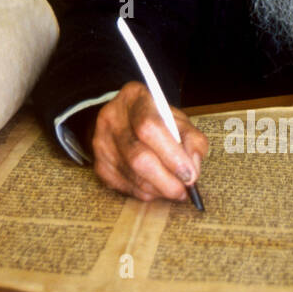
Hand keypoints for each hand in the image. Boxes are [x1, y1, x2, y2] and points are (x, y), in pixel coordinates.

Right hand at [91, 81, 209, 201]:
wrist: (124, 122)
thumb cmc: (157, 121)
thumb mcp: (179, 121)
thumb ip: (192, 140)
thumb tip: (192, 169)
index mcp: (134, 98)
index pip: (150, 127)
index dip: (172, 155)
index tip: (189, 174)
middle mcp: (112, 118)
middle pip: (138, 157)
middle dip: (166, 180)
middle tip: (184, 191)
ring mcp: (101, 143)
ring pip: (133, 176)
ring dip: (159, 189)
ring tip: (174, 189)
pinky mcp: (99, 165)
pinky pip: (126, 188)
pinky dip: (147, 193)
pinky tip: (157, 186)